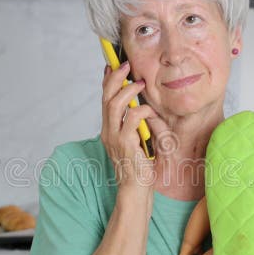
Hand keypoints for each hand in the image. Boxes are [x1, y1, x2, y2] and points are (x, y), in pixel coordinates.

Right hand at [101, 62, 157, 188]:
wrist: (135, 188)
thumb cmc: (138, 166)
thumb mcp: (135, 139)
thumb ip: (135, 124)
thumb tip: (141, 105)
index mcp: (108, 129)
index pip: (104, 99)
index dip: (107, 81)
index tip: (112, 66)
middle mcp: (107, 131)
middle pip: (106, 98)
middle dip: (115, 78)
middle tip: (125, 66)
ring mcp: (114, 137)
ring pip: (115, 105)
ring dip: (128, 91)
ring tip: (139, 84)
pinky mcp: (125, 143)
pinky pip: (132, 118)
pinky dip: (142, 111)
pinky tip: (149, 111)